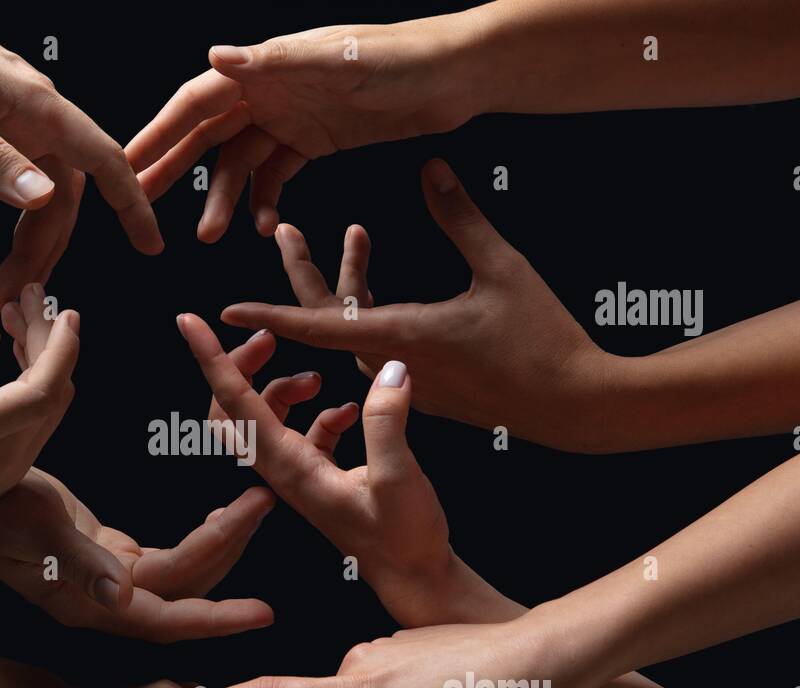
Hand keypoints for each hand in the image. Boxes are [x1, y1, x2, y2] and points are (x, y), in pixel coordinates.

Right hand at [0, 283, 273, 639]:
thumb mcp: (32, 526)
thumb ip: (80, 563)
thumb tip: (123, 600)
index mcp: (86, 604)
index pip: (163, 619)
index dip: (214, 618)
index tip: (263, 614)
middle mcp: (101, 600)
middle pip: (183, 590)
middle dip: (229, 552)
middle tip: (267, 503)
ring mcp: (104, 580)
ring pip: (180, 572)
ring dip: (220, 540)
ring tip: (255, 500)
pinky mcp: (105, 555)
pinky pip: (165, 557)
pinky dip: (196, 537)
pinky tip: (220, 513)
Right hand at [0, 313, 77, 557]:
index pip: (42, 391)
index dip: (61, 348)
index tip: (62, 310)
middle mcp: (3, 457)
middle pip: (54, 391)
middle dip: (50, 340)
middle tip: (28, 299)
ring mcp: (11, 470)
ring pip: (51, 406)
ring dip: (46, 360)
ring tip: (16, 320)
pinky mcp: (9, 474)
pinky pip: (39, 421)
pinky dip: (38, 383)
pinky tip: (17, 355)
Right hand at [126, 18, 483, 241]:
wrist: (455, 74)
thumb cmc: (401, 57)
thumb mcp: (336, 61)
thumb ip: (273, 64)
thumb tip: (215, 57)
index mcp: (265, 68)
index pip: (196, 102)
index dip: (159, 133)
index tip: (127, 163)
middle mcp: (271, 90)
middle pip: (206, 133)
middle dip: (173, 169)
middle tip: (140, 204)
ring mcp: (292, 116)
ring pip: (241, 162)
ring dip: (223, 197)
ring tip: (210, 236)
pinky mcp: (317, 139)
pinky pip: (278, 174)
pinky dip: (266, 200)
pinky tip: (265, 226)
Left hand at [178, 311, 468, 628]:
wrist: (414, 579)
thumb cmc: (404, 540)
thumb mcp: (397, 478)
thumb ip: (387, 421)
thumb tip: (389, 369)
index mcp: (288, 468)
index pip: (236, 403)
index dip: (211, 360)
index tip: (188, 321)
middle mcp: (282, 471)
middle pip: (233, 411)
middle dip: (241, 368)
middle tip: (269, 340)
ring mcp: (298, 475)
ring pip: (266, 419)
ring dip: (283, 389)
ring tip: (317, 378)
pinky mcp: (320, 478)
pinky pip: (303, 435)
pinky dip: (317, 414)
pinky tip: (348, 411)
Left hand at [220, 159, 617, 451]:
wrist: (576, 407)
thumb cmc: (543, 342)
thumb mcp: (502, 269)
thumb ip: (460, 218)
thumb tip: (430, 168)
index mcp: (401, 340)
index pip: (318, 327)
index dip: (270, 313)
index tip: (223, 308)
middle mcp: (392, 367)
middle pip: (328, 322)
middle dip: (304, 272)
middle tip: (285, 229)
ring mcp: (408, 382)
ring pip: (355, 333)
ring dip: (346, 285)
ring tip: (353, 233)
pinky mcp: (424, 389)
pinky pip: (377, 349)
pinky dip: (369, 310)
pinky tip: (376, 278)